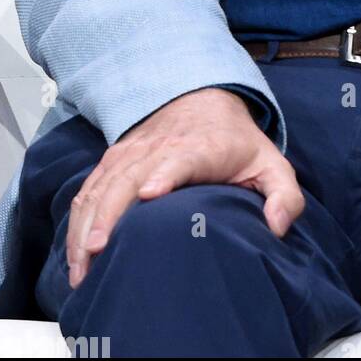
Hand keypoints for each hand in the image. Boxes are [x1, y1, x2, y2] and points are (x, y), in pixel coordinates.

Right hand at [66, 86, 303, 288]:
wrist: (205, 97)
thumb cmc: (238, 141)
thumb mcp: (271, 164)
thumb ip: (284, 195)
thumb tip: (278, 226)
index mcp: (202, 147)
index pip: (180, 157)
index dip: (164, 174)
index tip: (150, 194)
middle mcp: (161, 145)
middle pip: (128, 177)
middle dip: (110, 214)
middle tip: (98, 253)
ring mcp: (134, 151)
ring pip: (102, 185)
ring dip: (88, 224)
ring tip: (81, 264)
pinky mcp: (116, 158)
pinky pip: (90, 188)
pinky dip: (79, 217)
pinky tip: (76, 250)